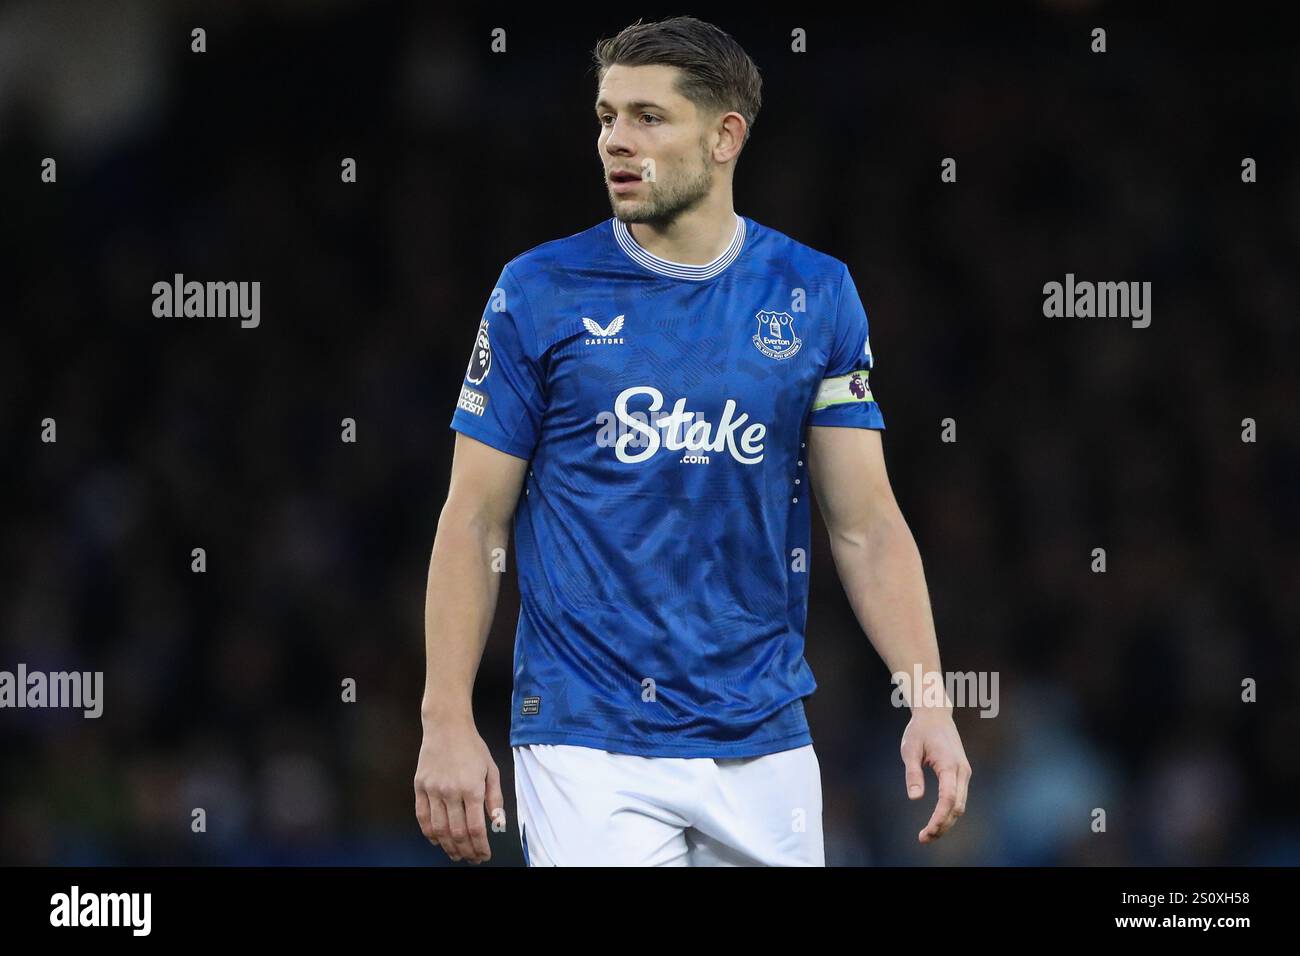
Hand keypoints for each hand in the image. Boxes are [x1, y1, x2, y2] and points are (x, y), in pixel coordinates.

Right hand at [414, 714, 503, 862]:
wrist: (446, 726)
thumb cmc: (472, 747)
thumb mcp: (491, 769)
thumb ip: (495, 798)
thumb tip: (497, 823)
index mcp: (472, 788)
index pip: (476, 828)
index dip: (480, 846)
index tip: (484, 855)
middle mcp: (451, 792)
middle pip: (456, 833)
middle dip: (466, 851)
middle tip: (471, 858)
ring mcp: (433, 790)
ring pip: (438, 829)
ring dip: (448, 847)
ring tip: (456, 854)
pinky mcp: (419, 787)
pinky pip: (422, 817)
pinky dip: (429, 833)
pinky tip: (437, 840)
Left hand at [900, 710, 970, 843]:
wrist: (935, 714)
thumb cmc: (919, 730)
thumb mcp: (910, 749)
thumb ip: (913, 773)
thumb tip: (914, 798)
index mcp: (949, 764)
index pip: (948, 799)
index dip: (939, 819)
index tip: (926, 832)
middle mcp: (961, 770)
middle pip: (957, 807)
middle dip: (942, 826)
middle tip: (923, 838)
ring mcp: (964, 772)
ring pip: (960, 805)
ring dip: (947, 822)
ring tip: (928, 834)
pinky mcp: (961, 773)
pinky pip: (959, 798)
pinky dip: (949, 812)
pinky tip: (937, 820)